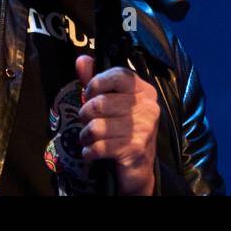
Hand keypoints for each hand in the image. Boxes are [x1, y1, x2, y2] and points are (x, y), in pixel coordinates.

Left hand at [75, 54, 159, 195]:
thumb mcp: (111, 103)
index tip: (89, 94)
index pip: (119, 75)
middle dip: (85, 115)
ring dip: (86, 136)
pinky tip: (92, 152)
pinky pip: (99, 147)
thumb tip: (82, 59)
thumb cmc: (122, 132)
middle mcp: (148, 107)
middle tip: (88, 123)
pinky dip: (89, 152)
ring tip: (89, 139)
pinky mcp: (135, 149)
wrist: (139, 170)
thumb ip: (96, 81)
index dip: (96, 83)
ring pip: (96, 127)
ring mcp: (144, 128)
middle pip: (100, 103)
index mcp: (144, 91)